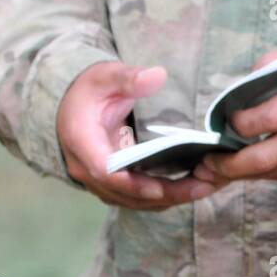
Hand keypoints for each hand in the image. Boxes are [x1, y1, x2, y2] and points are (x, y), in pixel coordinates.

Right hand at [57, 61, 219, 210]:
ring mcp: (99, 182)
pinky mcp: (112, 186)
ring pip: (134, 201)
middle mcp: (86, 169)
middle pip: (126, 193)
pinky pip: (138, 199)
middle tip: (203, 187)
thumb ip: (129, 78)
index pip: (104, 171)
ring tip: (205, 188)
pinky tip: (191, 188)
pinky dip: (164, 197)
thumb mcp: (105, 76)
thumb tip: (158, 76)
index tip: (160, 188)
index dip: (132, 183)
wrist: (71, 108)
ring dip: (169, 199)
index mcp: (82, 141)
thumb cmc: (88, 90)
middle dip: (165, 194)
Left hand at [193, 39, 276, 182]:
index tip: (227, 124)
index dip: (236, 126)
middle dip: (229, 167)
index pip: (262, 120)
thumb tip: (243, 87)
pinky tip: (261, 167)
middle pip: (264, 158)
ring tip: (228, 169)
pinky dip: (273, 173)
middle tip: (210, 165)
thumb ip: (276, 62)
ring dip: (248, 174)